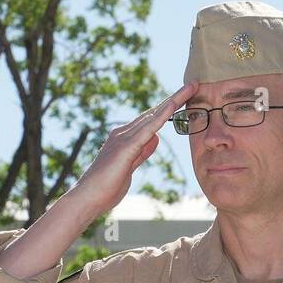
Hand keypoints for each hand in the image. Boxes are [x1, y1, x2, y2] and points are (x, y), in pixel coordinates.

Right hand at [73, 81, 198, 216]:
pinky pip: (148, 128)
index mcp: (125, 138)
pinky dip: (162, 115)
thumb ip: (142, 152)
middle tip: (194, 84)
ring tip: (191, 87)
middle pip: (154, 112)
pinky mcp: (126, 147)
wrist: (88, 198)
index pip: (151, 120)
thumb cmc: (106, 187)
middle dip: (175, 98)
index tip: (185, 98)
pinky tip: (174, 105)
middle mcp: (123, 133)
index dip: (168, 108)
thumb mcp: (130, 167)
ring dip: (173, 100)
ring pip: (153, 115)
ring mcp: (123, 138)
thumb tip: (156, 138)